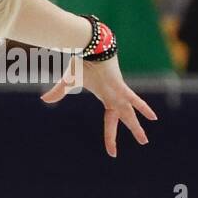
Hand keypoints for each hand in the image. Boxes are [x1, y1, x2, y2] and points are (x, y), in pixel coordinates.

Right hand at [40, 54, 157, 157]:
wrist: (89, 46)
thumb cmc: (82, 61)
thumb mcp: (69, 82)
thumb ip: (58, 92)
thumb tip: (44, 100)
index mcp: (106, 98)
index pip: (110, 121)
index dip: (110, 135)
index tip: (112, 151)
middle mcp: (115, 97)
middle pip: (124, 119)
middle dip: (133, 130)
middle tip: (144, 142)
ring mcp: (118, 92)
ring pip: (129, 113)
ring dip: (136, 127)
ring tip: (144, 141)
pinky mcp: (118, 86)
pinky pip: (132, 99)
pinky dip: (142, 107)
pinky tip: (153, 117)